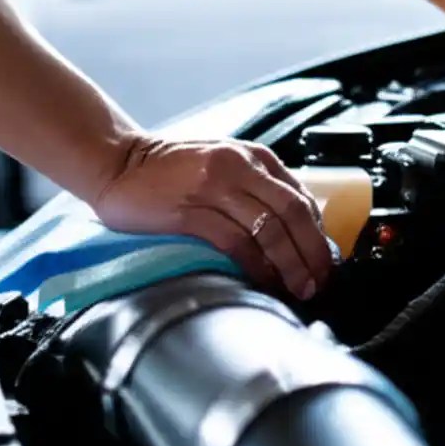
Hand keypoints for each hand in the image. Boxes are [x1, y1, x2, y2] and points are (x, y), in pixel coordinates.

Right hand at [92, 135, 332, 298]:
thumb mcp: (226, 164)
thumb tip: (297, 231)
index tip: (325, 263)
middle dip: (312, 254)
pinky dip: (255, 267)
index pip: (301, 198)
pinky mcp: (189, 210)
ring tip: (298, 288)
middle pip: (293, 214)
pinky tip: (263, 283)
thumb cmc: (173, 170)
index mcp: (254, 157)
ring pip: (268, 230)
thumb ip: (258, 188)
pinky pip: (235, 243)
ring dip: (289, 265)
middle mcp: (239, 166)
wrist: (119, 162)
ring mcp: (214, 187)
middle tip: (319, 283)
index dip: (319, 235)